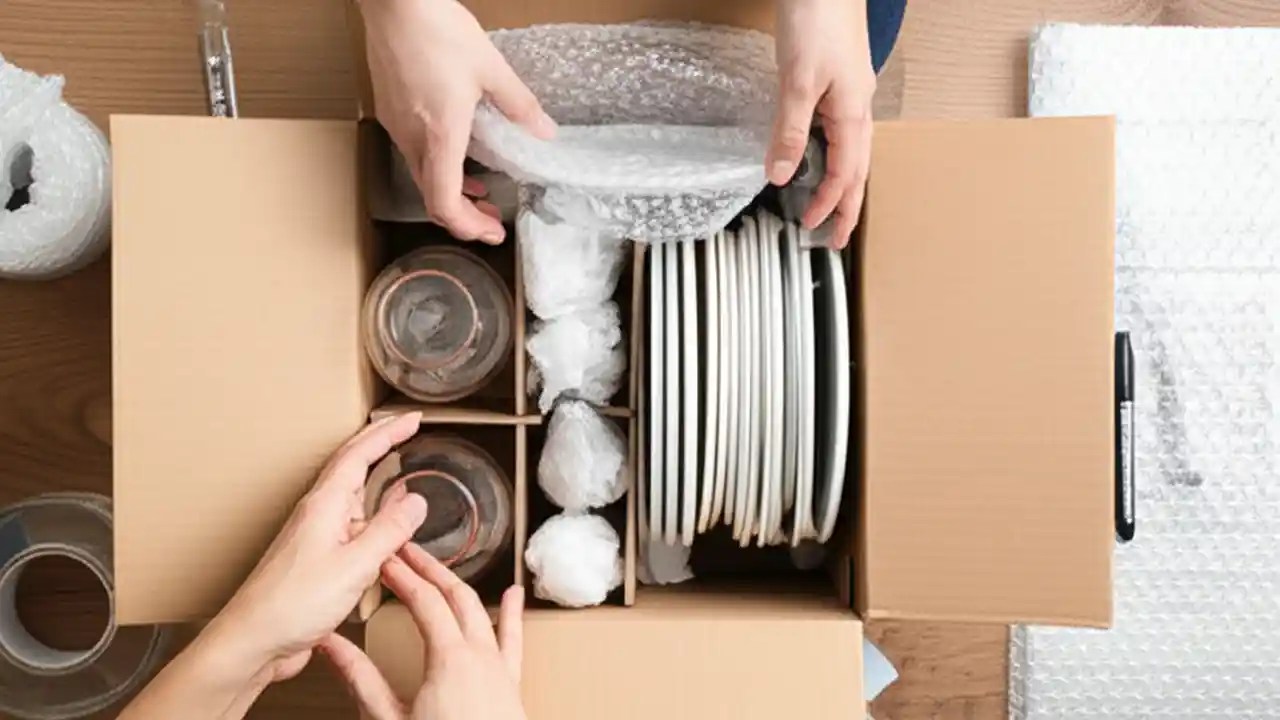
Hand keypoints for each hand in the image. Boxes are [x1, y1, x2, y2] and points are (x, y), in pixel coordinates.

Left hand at [211, 412, 427, 683]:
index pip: (360, 453)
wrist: (253, 641)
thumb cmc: (292, 605)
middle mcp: (318, 514)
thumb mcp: (354, 565)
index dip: (388, 433)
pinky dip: (372, 517)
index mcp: (325, 505)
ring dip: (376, 479)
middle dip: (380, 443)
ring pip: (351, 496)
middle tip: (406, 429)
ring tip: (400, 472)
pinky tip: (383, 530)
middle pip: (351, 465)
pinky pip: (350, 526)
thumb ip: (389, 530)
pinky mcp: (316, 559)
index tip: (412, 419)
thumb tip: (416, 500)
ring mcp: (315, 535)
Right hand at [320, 544, 526, 719]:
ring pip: (481, 611)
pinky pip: (514, 640)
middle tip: (404, 550)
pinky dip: (513, 613)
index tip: (383, 558)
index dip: (401, 575)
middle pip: (455, 595)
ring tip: (439, 565)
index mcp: (450, 659)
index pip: (423, 600)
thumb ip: (360, 679)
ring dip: (459, 585)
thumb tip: (330, 645)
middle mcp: (480, 656)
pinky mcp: (511, 685)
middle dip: (428, 568)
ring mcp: (500, 669)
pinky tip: (514, 594)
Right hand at [360, 0, 555, 243]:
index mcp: (438, 136)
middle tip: (492, 219)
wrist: (394, 0)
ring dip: (451, 189)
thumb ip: (519, 106)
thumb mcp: (491, 69)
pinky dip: (437, 164)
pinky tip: (456, 148)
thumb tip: (545, 132)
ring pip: (421, 174)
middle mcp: (411, 138)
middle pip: (432, 196)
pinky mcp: (389, 108)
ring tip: (480, 189)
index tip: (492, 233)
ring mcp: (395, 124)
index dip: (468, 228)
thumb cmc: (438, 31)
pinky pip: (412, 151)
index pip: (444, 203)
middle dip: (465, 215)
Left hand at [768, 0, 875, 248]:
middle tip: (838, 238)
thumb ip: (789, 130)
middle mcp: (858, 107)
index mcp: (853, 114)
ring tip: (832, 208)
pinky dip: (834, 154)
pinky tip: (820, 155)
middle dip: (849, 207)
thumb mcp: (797, 81)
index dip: (829, 206)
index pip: (844, 175)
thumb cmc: (818, 18)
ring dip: (844, 184)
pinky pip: (841, 130)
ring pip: (852, 151)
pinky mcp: (840, 80)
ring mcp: (852, 94)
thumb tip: (781, 175)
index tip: (812, 229)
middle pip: (857, 170)